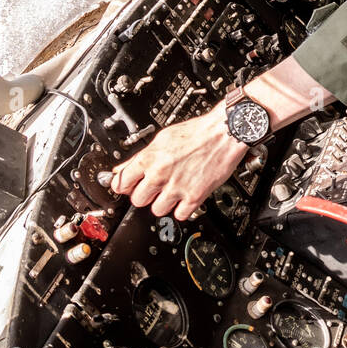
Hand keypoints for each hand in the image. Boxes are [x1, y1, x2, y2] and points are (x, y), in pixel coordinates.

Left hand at [109, 105, 246, 220]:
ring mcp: (177, 187)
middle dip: (144, 195)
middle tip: (153, 188)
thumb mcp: (162, 139)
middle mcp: (161, 173)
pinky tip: (184, 198)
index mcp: (149, 158)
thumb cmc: (196, 133)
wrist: (224, 132)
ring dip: (163, 203)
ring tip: (171, 192)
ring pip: (156, 210)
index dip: (125, 186)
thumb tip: (122, 169)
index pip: (121, 183)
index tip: (129, 187)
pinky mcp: (194, 196)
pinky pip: (179, 215)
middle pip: (137, 200)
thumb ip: (140, 156)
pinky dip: (182, 209)